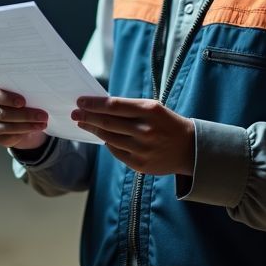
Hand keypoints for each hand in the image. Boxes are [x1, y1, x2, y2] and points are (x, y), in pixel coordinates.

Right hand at [0, 84, 48, 148]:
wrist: (29, 120)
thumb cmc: (27, 102)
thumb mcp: (28, 94)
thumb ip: (27, 92)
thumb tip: (40, 94)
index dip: (8, 98)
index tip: (23, 102)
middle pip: (2, 113)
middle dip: (25, 115)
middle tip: (42, 115)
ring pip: (5, 127)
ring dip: (26, 126)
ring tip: (41, 124)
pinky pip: (6, 138)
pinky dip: (21, 135)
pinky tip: (32, 132)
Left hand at [73, 96, 194, 175]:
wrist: (189, 149)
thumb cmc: (167, 123)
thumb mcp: (153, 108)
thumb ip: (129, 108)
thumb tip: (100, 106)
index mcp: (149, 111)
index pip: (113, 105)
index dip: (94, 104)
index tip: (80, 101)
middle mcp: (145, 130)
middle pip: (107, 122)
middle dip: (88, 117)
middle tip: (75, 113)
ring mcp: (142, 149)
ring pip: (109, 138)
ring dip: (94, 130)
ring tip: (84, 123)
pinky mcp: (139, 164)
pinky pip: (116, 152)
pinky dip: (108, 143)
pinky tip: (103, 137)